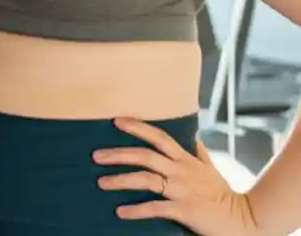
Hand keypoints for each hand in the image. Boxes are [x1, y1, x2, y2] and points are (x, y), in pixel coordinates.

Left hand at [95, 118, 260, 235]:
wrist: (245, 221)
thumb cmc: (224, 196)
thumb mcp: (211, 170)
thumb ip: (199, 153)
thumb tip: (193, 136)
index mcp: (187, 161)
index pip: (160, 137)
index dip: (138, 127)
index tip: (116, 121)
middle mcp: (182, 172)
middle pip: (145, 156)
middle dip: (118, 154)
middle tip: (95, 155)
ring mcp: (183, 190)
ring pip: (146, 179)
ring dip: (120, 180)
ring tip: (101, 183)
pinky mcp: (185, 210)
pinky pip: (155, 208)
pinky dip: (136, 210)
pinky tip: (120, 212)